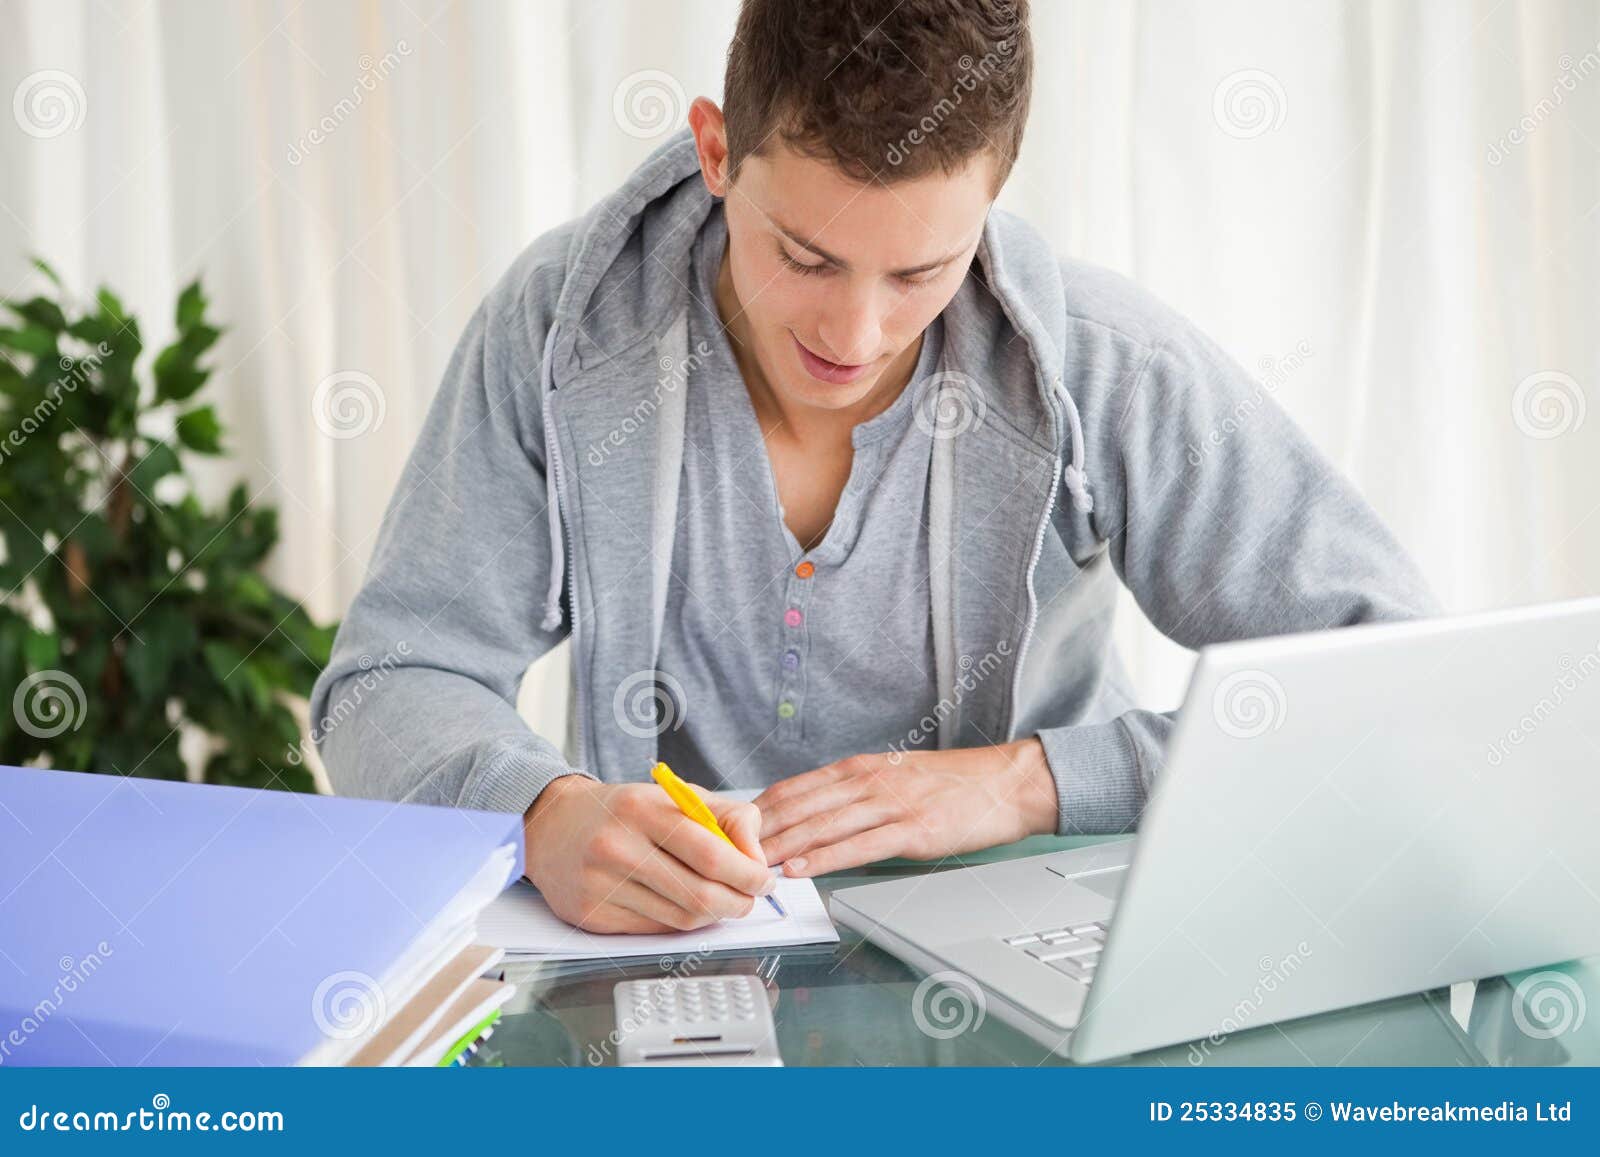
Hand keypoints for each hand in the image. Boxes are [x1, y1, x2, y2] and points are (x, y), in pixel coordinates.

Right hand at [522, 775, 775, 932]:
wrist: (552, 825)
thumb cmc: (624, 810)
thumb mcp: (676, 796)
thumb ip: (727, 817)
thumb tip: (758, 858)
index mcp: (642, 810)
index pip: (711, 853)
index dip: (748, 873)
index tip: (764, 879)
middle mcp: (617, 848)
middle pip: (699, 895)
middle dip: (738, 902)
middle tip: (750, 897)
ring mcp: (600, 887)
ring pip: (681, 920)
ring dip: (713, 915)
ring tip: (719, 899)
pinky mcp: (592, 917)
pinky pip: (655, 931)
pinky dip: (679, 922)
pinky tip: (681, 904)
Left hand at [753, 739, 1057, 876]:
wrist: (1004, 783)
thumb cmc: (952, 784)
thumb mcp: (894, 776)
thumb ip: (855, 792)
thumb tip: (815, 814)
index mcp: (860, 767)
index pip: (795, 787)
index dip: (760, 810)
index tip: (733, 829)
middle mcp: (868, 781)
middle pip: (800, 807)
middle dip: (760, 832)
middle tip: (727, 852)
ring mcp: (889, 804)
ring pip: (821, 826)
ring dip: (781, 847)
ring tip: (751, 865)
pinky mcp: (912, 830)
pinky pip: (857, 846)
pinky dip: (824, 859)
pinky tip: (800, 870)